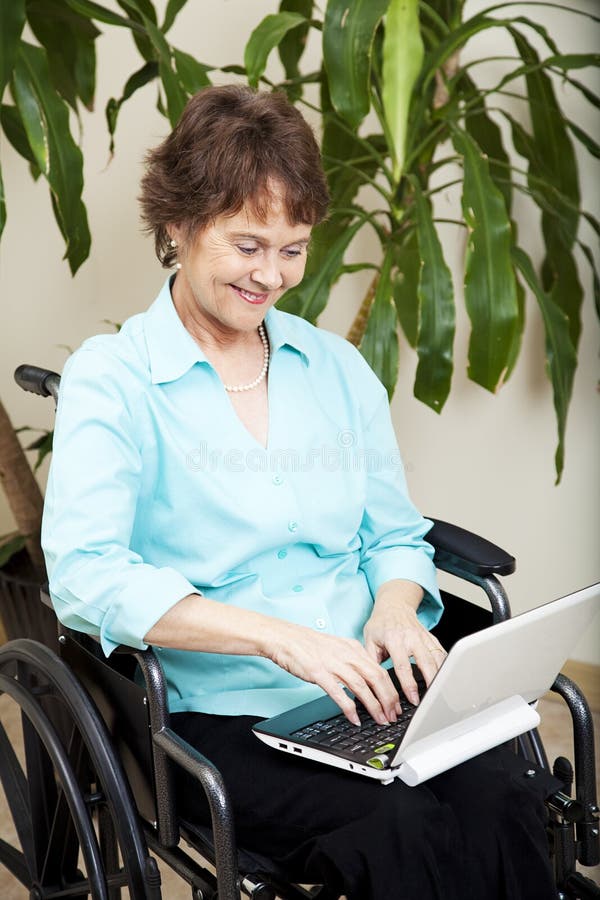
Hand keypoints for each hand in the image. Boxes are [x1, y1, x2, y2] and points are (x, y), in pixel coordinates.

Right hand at [269, 621, 400, 725]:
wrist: (285, 638)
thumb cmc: (308, 645)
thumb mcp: (337, 648)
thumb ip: (352, 660)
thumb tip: (367, 677)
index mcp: (353, 648)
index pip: (380, 669)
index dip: (391, 689)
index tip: (396, 704)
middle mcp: (346, 655)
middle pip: (376, 678)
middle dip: (389, 699)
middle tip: (393, 716)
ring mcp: (333, 664)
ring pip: (362, 686)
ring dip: (374, 706)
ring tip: (380, 720)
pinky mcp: (319, 673)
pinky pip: (339, 693)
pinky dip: (350, 708)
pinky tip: (355, 719)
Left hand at [363, 580, 446, 706]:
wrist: (394, 605)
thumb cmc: (380, 624)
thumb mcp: (369, 640)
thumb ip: (372, 661)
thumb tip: (371, 682)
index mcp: (394, 639)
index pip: (403, 666)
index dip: (409, 685)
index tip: (413, 699)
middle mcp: (411, 637)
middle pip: (426, 663)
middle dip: (430, 683)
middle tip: (431, 701)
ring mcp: (424, 637)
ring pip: (437, 658)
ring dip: (440, 677)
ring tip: (441, 694)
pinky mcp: (431, 637)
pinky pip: (441, 653)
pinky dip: (445, 666)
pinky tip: (446, 678)